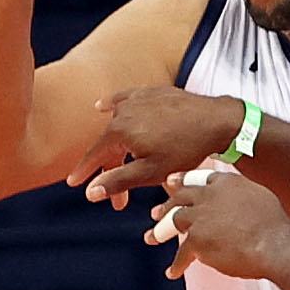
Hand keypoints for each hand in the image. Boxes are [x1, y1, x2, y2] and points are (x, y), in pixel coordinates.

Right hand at [77, 87, 256, 205]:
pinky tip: (103, 106)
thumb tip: (89, 193)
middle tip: (118, 198)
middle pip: (108, 142)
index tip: (73, 183)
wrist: (216, 121)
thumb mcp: (150, 173)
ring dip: (115, 143)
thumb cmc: (184, 149)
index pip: (95, 155)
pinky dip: (115, 105)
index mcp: (118, 130)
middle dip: (110, 169)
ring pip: (117, 123)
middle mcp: (122, 110)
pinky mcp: (150, 91)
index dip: (84, 172)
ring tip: (110, 158)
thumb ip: (117, 182)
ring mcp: (137, 98)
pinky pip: (126, 99)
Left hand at [144, 163, 287, 281]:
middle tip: (155, 212)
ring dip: (160, 231)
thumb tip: (239, 199)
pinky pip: (181, 254)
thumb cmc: (274, 223)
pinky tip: (172, 272)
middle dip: (166, 205)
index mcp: (224, 182)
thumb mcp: (259, 195)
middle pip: (180, 198)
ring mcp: (199, 218)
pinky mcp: (196, 241)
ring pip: (173, 222)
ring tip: (151, 237)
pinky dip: (176, 264)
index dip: (182, 181)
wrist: (274, 244)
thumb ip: (241, 194)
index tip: (172, 182)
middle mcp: (207, 197)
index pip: (197, 179)